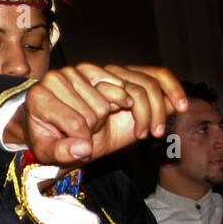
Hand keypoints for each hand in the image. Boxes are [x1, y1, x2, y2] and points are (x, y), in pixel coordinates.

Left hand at [4, 64, 186, 165]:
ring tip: (149, 133)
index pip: (77, 116)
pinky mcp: (114, 72)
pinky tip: (179, 106)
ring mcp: (92, 70)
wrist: (56, 131)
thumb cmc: (50, 141)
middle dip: (109, 126)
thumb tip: (83, 148)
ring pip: (132, 89)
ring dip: (147, 114)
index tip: (85, 149)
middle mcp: (66, 75)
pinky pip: (150, 75)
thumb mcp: (48, 152)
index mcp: (42, 94)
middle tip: (107, 138)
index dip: (84, 138)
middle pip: (105, 104)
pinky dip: (168, 90)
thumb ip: (62, 151)